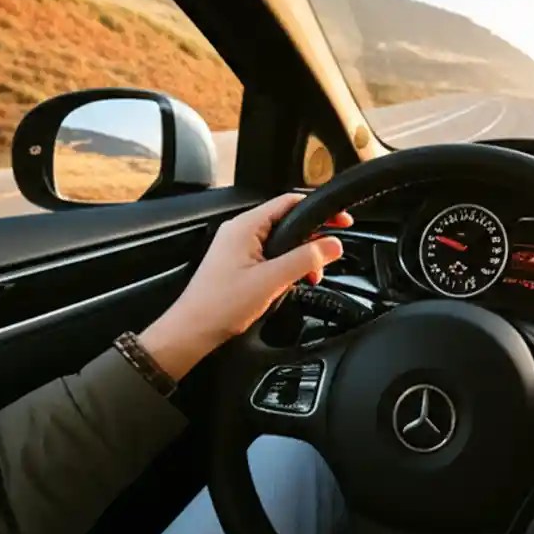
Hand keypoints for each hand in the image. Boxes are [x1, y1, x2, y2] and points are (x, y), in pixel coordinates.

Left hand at [138, 193, 350, 380]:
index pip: (291, 203)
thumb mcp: (272, 280)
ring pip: (281, 242)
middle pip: (288, 222)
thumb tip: (333, 245)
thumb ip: (305, 259)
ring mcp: (238, 247)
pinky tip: (291, 283)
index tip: (341, 220)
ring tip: (309, 277)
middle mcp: (240, 231)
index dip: (320, 210)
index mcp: (246, 226)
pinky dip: (286, 267)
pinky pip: (271, 256)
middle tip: (329, 256)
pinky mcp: (238, 264)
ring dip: (300, 258)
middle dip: (312, 240)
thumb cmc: (220, 305)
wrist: (192, 331)